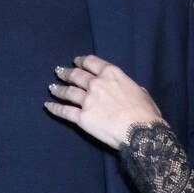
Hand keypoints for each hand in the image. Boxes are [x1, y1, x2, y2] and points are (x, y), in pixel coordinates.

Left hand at [44, 54, 163, 148]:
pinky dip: (54, 108)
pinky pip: (64, 111)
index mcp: (112, 74)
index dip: (81, 61)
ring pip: (68, 92)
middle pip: (76, 75)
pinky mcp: (82, 117)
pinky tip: (48, 106)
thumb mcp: (140, 91)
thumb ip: (129, 87)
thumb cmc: (145, 112)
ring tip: (52, 88)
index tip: (75, 61)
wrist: (140, 131)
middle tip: (59, 72)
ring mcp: (87, 100)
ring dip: (58, 89)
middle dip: (66, 73)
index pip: (91, 62)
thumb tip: (128, 89)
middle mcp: (96, 84)